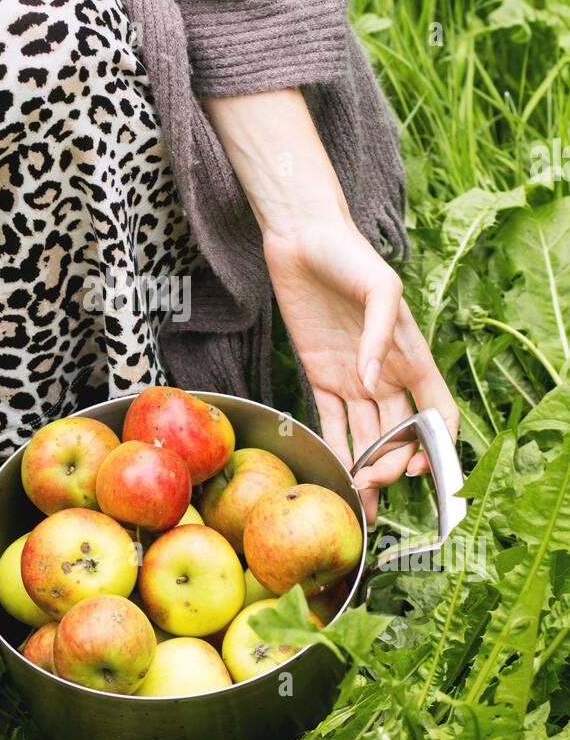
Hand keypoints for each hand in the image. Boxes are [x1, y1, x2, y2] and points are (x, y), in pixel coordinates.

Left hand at [263, 214, 458, 524]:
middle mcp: (386, 373)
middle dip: (392, 466)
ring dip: (366, 469)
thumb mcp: (379, 284)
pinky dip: (335, 447)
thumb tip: (373, 380)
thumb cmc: (348, 253)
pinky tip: (334, 472)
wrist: (301, 237)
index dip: (436, 444)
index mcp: (411, 355)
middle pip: (400, 434)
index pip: (438, 412)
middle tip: (372, 485)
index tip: (421, 468)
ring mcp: (353, 377)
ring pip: (366, 436)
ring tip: (358, 502)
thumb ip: (382, 332)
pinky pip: (332, 420)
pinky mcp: (320, 375)